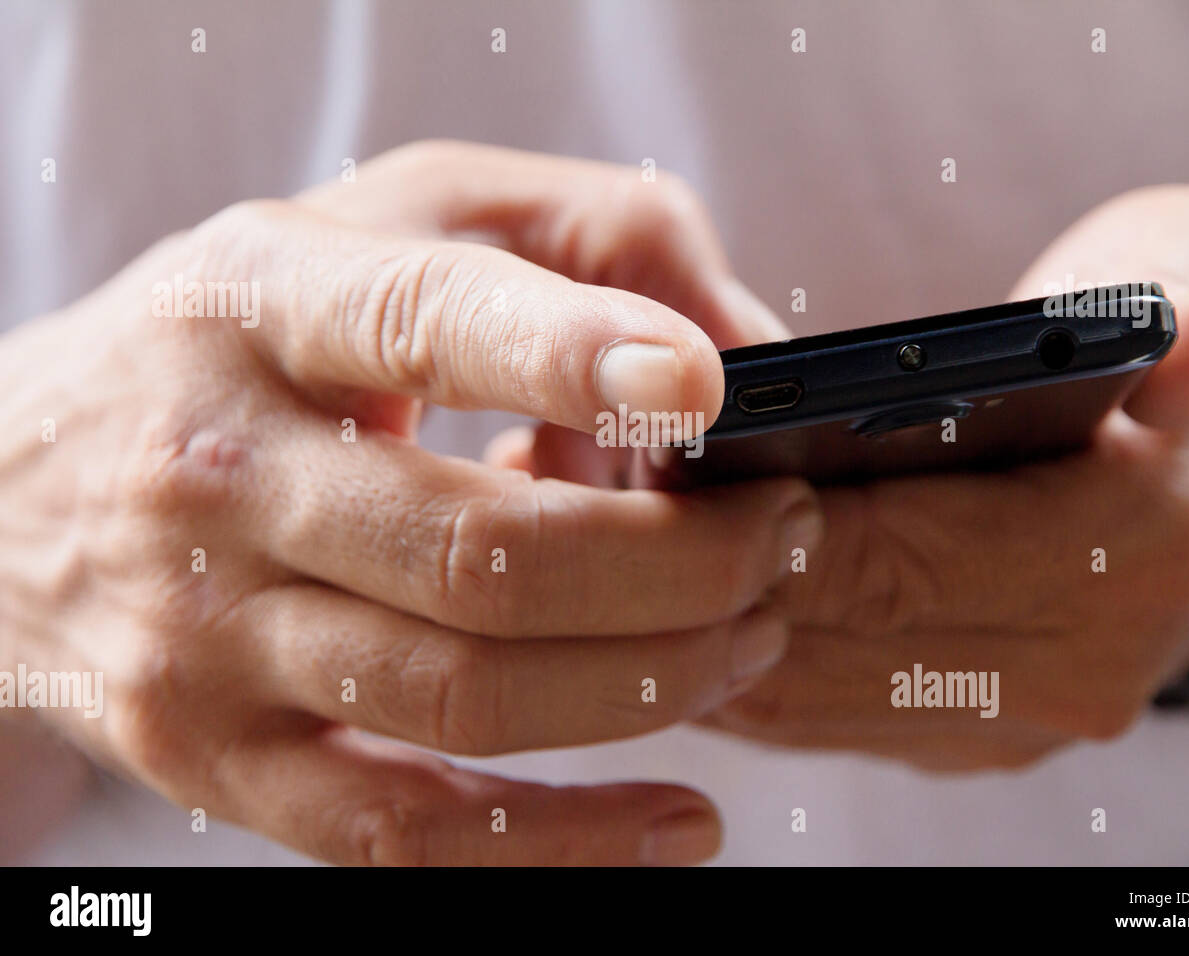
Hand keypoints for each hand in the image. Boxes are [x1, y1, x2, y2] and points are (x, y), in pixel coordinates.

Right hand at [0, 142, 821, 863]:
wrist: (11, 484)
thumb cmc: (238, 340)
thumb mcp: (374, 222)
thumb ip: (568, 235)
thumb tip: (739, 343)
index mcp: (259, 308)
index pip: (419, 323)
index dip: (570, 353)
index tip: (705, 388)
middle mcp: (219, 476)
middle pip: (486, 555)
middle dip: (682, 563)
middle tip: (782, 537)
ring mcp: (208, 639)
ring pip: (469, 698)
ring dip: (654, 682)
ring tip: (750, 635)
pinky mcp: (216, 759)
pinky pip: (409, 832)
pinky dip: (568, 842)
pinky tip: (682, 821)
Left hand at [495, 184, 1188, 769]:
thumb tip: (1182, 341)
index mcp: (1137, 549)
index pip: (908, 554)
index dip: (772, 519)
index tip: (666, 470)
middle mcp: (1075, 660)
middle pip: (832, 638)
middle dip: (702, 569)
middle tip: (596, 493)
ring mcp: (1014, 716)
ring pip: (801, 696)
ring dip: (691, 619)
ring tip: (606, 531)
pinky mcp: (966, 734)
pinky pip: (811, 716)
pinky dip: (726, 655)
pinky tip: (660, 590)